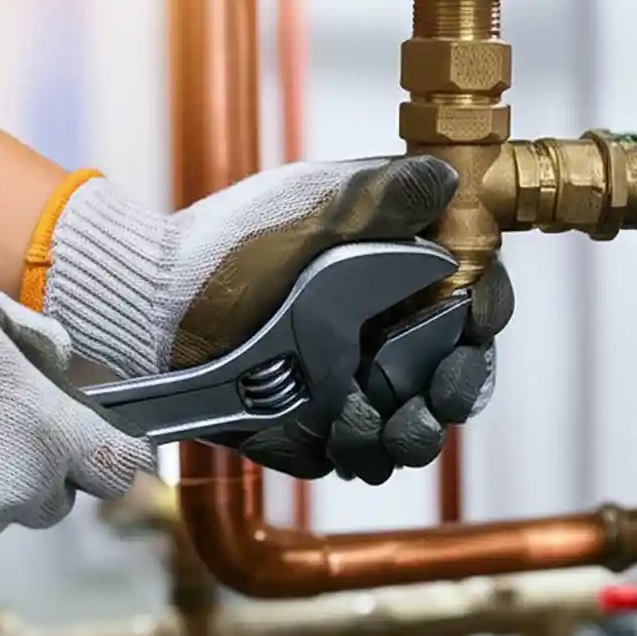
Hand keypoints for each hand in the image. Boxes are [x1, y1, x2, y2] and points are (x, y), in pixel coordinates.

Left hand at [27, 156, 512, 483]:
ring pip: (415, 426)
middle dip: (456, 389)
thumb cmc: (226, 247)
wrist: (151, 306)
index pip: (470, 296)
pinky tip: (339, 430)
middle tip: (436, 396)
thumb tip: (445, 178)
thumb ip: (379, 199)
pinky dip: (360, 451)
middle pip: (455, 373)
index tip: (475, 325)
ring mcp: (350, 386)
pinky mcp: (315, 430)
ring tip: (380, 422)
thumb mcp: (305, 209)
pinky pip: (358, 457)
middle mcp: (380, 332)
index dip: (485, 312)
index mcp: (393, 273)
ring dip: (414, 431)